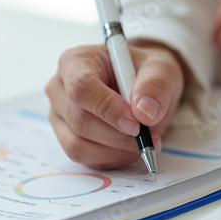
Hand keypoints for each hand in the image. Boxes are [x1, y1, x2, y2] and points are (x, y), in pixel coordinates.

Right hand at [45, 41, 183, 168]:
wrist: (142, 86)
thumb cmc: (144, 72)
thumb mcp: (160, 68)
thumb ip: (156, 85)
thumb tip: (145, 112)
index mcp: (75, 61)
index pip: (81, 88)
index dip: (107, 108)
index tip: (136, 124)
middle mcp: (60, 88)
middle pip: (79, 120)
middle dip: (117, 135)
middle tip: (147, 137)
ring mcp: (60, 116)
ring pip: (78, 144)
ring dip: (115, 150)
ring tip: (142, 142)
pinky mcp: (67, 138)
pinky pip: (84, 157)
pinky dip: (111, 158)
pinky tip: (129, 147)